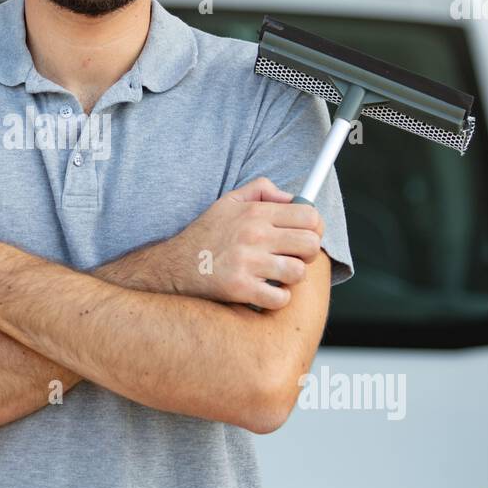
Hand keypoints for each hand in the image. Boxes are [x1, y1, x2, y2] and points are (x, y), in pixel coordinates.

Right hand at [171, 177, 322, 309]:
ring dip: (291, 278)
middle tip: (292, 257)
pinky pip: (280, 298)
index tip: (305, 235)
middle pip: (310, 244)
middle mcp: (254, 235)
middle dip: (306, 254)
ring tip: (276, 275)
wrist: (173, 266)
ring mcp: (247, 262)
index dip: (314, 228)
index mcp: (255, 212)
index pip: (309, 216)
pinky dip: (276, 299)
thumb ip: (262, 189)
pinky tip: (264, 291)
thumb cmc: (205, 235)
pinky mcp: (240, 288)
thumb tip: (293, 197)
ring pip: (298, 273)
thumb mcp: (229, 200)